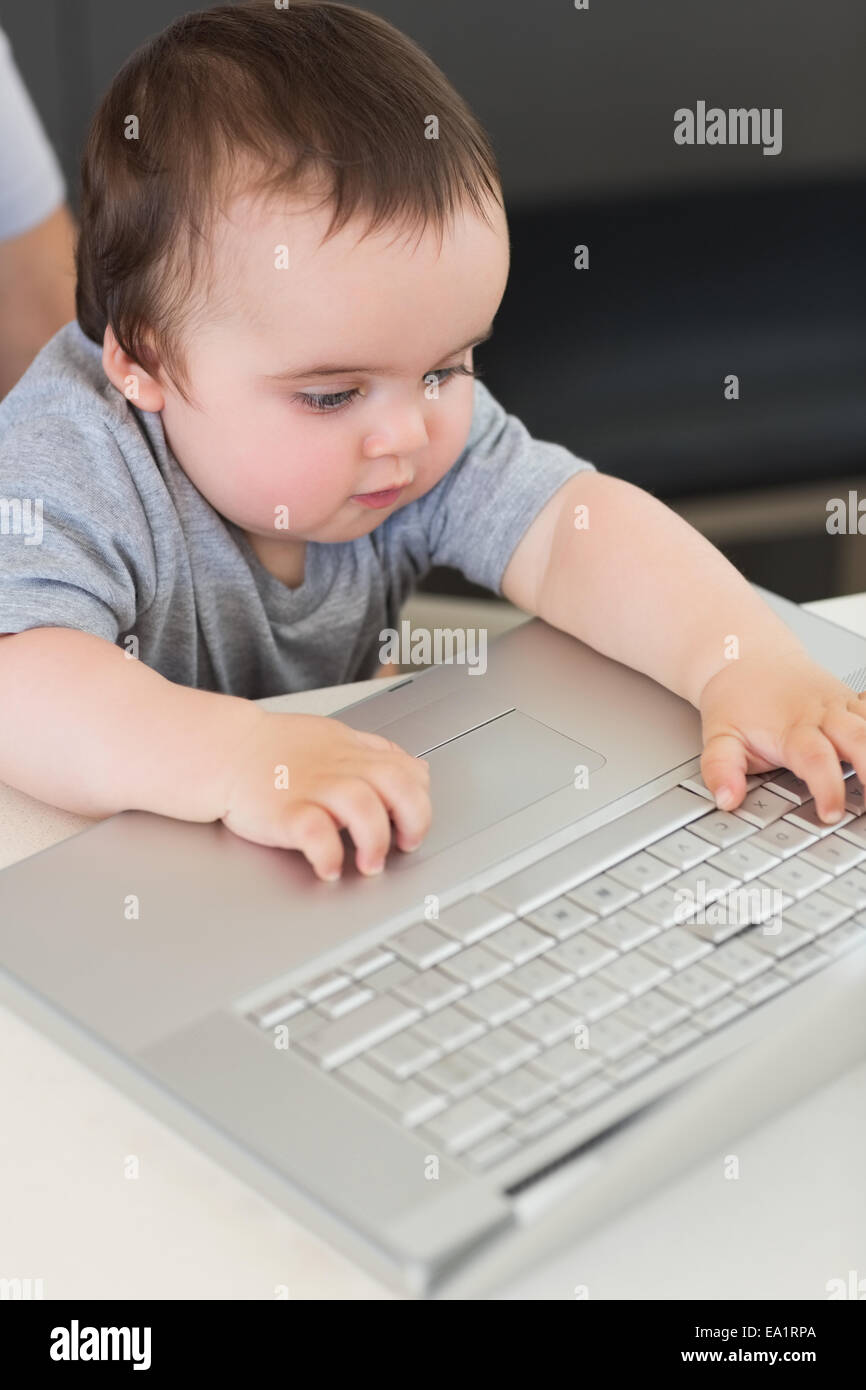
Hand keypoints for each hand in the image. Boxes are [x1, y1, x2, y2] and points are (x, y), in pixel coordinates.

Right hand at [218, 712, 430, 879]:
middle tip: (404, 845)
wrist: (225, 751)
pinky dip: (328, 853)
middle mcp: (339, 769)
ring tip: (370, 865)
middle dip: (413, 819)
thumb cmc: (278, 749)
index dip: (420, 799)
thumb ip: (376, 753)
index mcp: (355, 753)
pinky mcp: (284, 811)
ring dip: (375, 840)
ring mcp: (311, 788)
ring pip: (362, 805)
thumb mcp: (335, 737)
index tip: (412, 823)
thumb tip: (417, 769)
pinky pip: (314, 832)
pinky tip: (330, 867)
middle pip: (396, 784)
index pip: (408, 770)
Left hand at [698, 648, 865, 822]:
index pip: (815, 759)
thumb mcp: (718, 735)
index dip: (827, 787)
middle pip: (860, 740)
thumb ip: (720, 769)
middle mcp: (823, 714)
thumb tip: (726, 798)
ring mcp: (843, 706)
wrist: (746, 657)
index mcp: (791, 726)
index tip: (831, 813)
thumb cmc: (737, 700)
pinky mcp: (855, 703)